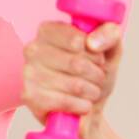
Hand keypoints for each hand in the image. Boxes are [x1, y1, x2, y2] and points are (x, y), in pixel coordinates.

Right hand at [20, 20, 122, 138]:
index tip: (98, 59)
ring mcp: (28, 73)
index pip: (77, 40)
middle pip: (77, 64)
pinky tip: (82, 105)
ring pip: (74, 85)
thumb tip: (92, 43)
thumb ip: (109, 34)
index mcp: (48, 30)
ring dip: (92, 92)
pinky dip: (82, 106)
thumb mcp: (109, 50)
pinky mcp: (30, 96)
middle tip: (97, 78)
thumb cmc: (94, 74)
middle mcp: (33, 48)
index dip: (95, 54)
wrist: (89, 108)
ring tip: (90, 92)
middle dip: (96, 75)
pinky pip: (66, 102)